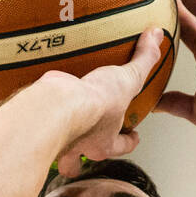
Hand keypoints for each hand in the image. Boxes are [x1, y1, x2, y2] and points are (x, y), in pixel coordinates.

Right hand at [46, 26, 164, 177]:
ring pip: (57, 147)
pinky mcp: (41, 121)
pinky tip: (40, 97)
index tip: (134, 136)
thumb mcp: (128, 79)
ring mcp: (57, 137)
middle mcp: (79, 145)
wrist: (60, 104)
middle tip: (84, 142)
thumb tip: (157, 37)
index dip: (130, 141)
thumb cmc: (96, 104)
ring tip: (60, 121)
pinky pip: (40, 120)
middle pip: (83, 159)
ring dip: (59, 139)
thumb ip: (143, 60)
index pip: (122, 146)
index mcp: (104, 143)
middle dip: (82, 155)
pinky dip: (39, 112)